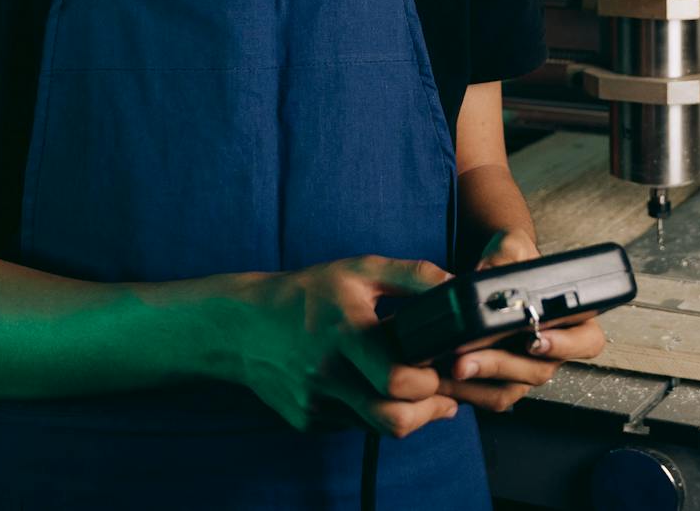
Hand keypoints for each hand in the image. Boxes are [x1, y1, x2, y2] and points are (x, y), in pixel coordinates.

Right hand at [229, 255, 460, 438]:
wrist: (243, 326)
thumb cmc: (307, 293)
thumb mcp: (359, 271)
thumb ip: (412, 276)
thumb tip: (456, 285)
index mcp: (344, 335)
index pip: (397, 380)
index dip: (430, 382)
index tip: (442, 367)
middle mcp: (327, 375)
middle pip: (394, 419)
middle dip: (428, 411)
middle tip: (441, 392)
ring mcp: (315, 403)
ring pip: (377, 428)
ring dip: (405, 415)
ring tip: (417, 392)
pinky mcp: (307, 420)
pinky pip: (353, 426)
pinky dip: (371, 411)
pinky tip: (373, 388)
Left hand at [437, 233, 607, 412]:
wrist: (487, 275)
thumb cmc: (511, 260)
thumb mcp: (512, 247)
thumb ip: (506, 254)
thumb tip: (487, 274)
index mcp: (570, 319)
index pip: (586, 341)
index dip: (565, 345)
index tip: (535, 339)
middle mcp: (551, 351)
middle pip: (538, 371)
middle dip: (500, 366)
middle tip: (468, 359)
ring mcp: (525, 369)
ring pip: (510, 389)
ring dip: (478, 383)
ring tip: (450, 369)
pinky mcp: (499, 381)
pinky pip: (486, 397)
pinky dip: (464, 391)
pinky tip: (442, 377)